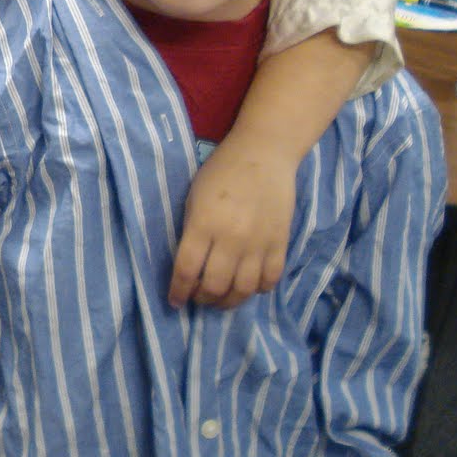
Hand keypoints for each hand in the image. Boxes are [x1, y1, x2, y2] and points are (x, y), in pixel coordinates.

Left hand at [169, 146, 294, 309]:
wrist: (264, 155)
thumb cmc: (221, 172)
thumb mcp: (193, 198)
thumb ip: (191, 231)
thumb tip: (189, 265)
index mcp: (203, 224)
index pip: (187, 270)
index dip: (178, 291)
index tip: (174, 302)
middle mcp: (231, 238)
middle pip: (215, 286)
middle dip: (202, 299)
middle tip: (198, 298)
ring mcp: (259, 243)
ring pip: (244, 290)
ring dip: (229, 301)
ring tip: (221, 299)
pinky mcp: (281, 243)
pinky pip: (270, 279)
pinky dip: (258, 290)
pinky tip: (249, 286)